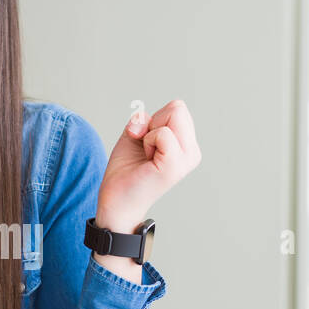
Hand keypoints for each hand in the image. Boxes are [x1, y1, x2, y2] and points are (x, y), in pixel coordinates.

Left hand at [95, 99, 200, 232]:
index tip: (146, 142)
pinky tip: (146, 160)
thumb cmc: (127, 170)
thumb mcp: (136, 134)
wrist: (117, 201)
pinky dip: (148, 141)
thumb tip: (145, 120)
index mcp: (187, 145)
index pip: (177, 108)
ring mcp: (186, 159)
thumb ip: (145, 119)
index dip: (155, 119)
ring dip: (150, 133)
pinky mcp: (174, 166)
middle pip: (178, 108)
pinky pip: (162, 133)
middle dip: (153, 122)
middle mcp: (192, 152)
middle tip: (146, 148)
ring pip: (174, 114)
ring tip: (147, 155)